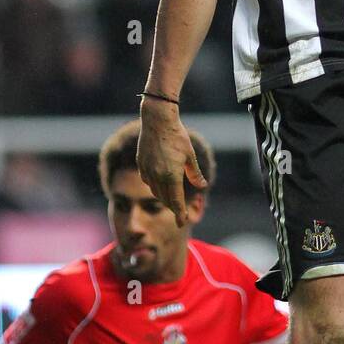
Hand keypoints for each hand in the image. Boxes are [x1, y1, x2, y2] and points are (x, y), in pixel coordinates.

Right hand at [137, 101, 206, 225]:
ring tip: (172, 201)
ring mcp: (147, 170)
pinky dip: (155, 187)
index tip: (182, 223)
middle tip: (180, 214)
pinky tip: (160, 185)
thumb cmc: (177, 136)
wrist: (157, 121)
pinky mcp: (141, 164)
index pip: (176, 201)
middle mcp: (157, 176)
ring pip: (155, 191)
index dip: (179, 214)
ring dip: (164, 198)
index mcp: (171, 175)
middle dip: (173, 207)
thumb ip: (195, 173)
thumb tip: (202, 186)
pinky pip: (148, 181)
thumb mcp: (190, 155)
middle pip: (165, 199)